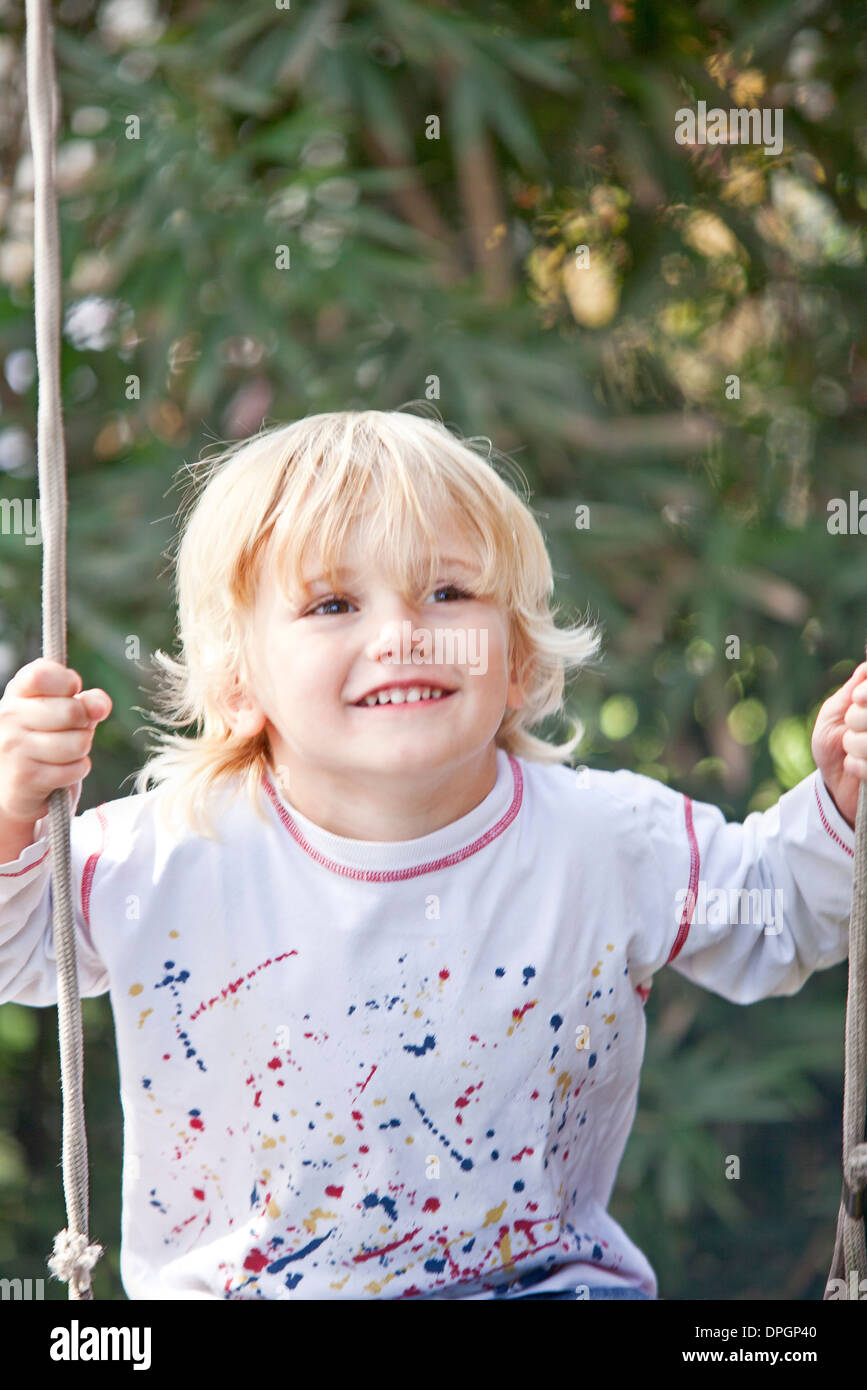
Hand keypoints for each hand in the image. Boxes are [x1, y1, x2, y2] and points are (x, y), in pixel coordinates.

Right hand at [0, 658, 111, 824]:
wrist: (12, 786)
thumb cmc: (43, 741)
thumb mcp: (63, 714)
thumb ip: (86, 703)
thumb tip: (101, 705)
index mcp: (17, 692)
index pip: (43, 674)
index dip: (68, 683)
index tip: (70, 693)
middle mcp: (8, 715)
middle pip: (72, 711)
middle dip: (83, 724)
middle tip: (67, 732)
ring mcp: (13, 747)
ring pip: (78, 743)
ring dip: (81, 750)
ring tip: (62, 753)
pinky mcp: (25, 777)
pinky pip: (76, 769)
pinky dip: (76, 771)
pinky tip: (58, 771)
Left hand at [811, 654, 866, 830]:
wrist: (834, 785)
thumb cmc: (833, 744)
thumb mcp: (833, 714)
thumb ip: (849, 691)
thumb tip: (865, 668)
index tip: (856, 698)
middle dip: (857, 718)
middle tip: (850, 728)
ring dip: (854, 745)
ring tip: (850, 750)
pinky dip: (857, 766)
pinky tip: (852, 767)